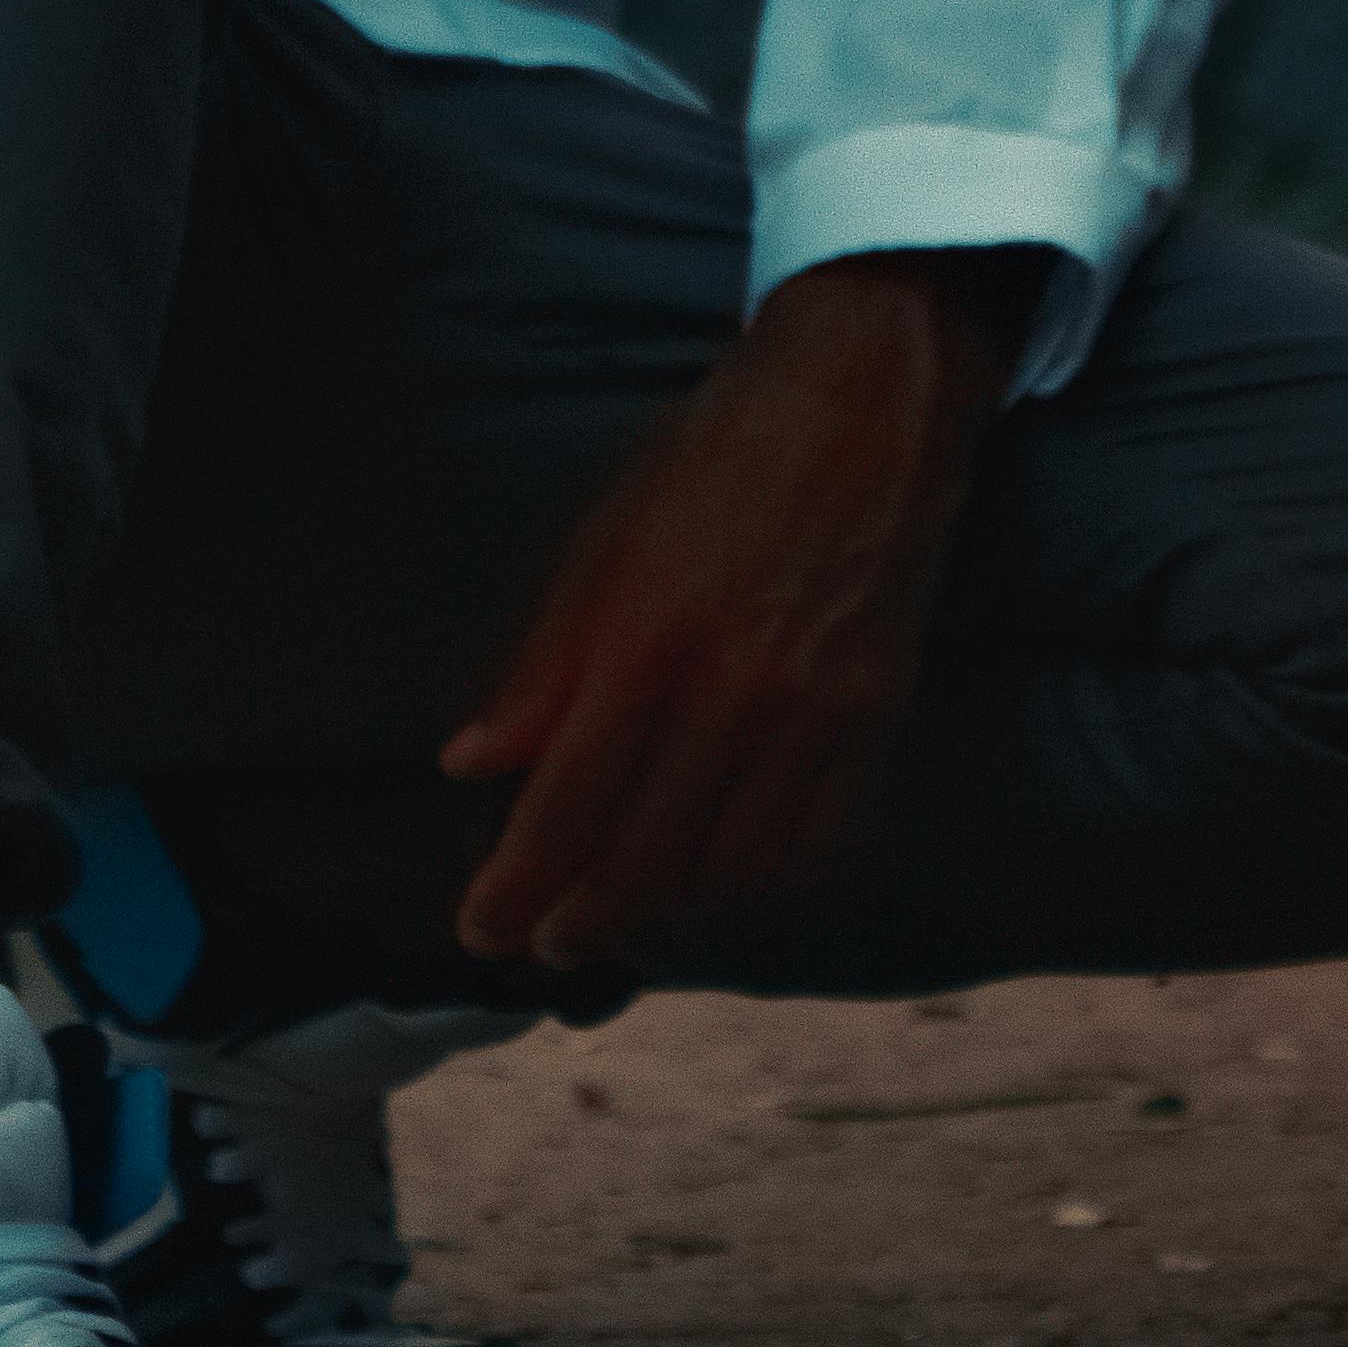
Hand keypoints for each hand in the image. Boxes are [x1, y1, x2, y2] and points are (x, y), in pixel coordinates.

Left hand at [441, 248, 1041, 971]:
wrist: (860, 401)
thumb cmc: (714, 457)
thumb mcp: (603, 540)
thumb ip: (542, 665)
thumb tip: (472, 759)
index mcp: (648, 638)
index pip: (568, 801)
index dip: (519, 882)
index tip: (482, 929)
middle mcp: (733, 691)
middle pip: (647, 855)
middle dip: (585, 917)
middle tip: (545, 945)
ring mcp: (814, 711)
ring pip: (732, 865)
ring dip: (668, 908)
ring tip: (620, 915)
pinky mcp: (875, 714)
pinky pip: (812, 838)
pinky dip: (757, 878)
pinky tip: (717, 881)